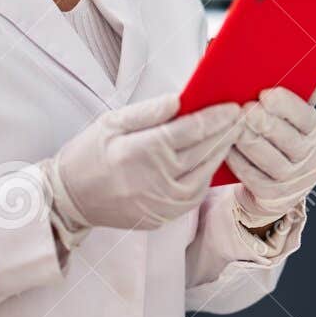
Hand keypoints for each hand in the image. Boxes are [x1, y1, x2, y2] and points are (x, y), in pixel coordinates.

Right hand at [46, 94, 243, 232]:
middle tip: (245, 116)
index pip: (191, 131)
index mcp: (142, 152)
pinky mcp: (164, 216)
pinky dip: (207, 174)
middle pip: (204, 151)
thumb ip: (147, 112)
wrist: (70, 199)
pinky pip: (195, 194)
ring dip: (222, 153)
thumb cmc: (87, 155)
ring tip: (233, 135)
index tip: (234, 105)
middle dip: (227, 132)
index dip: (216, 117)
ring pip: (205, 174)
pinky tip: (212, 159)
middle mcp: (157, 180)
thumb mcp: (110, 123)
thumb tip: (180, 99)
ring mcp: (163, 202)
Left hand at [227, 85, 315, 223]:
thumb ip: (296, 94)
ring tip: (231, 125)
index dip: (285, 105)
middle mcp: (311, 159)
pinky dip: (237, 159)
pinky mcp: (273, 197)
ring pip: (266, 157)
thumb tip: (304, 69)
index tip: (265, 94)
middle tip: (243, 110)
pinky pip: (251, 176)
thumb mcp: (293, 120)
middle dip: (262, 121)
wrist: (277, 188)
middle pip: (284, 138)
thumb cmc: (280, 141)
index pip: (306, 116)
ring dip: (246, 139)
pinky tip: (225, 146)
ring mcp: (293, 181)